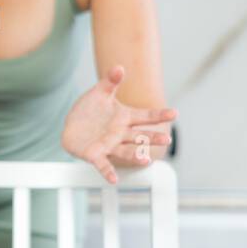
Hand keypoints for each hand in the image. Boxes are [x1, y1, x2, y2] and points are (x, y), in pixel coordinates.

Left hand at [61, 64, 176, 183]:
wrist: (72, 126)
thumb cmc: (90, 110)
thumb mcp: (99, 93)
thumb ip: (110, 82)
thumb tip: (119, 67)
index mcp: (125, 117)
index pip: (146, 116)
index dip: (159, 114)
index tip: (174, 113)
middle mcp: (120, 133)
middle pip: (140, 136)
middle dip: (152, 138)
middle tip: (166, 139)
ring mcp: (109, 145)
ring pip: (126, 151)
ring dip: (136, 156)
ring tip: (146, 160)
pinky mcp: (96, 154)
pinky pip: (104, 165)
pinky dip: (109, 172)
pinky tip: (114, 180)